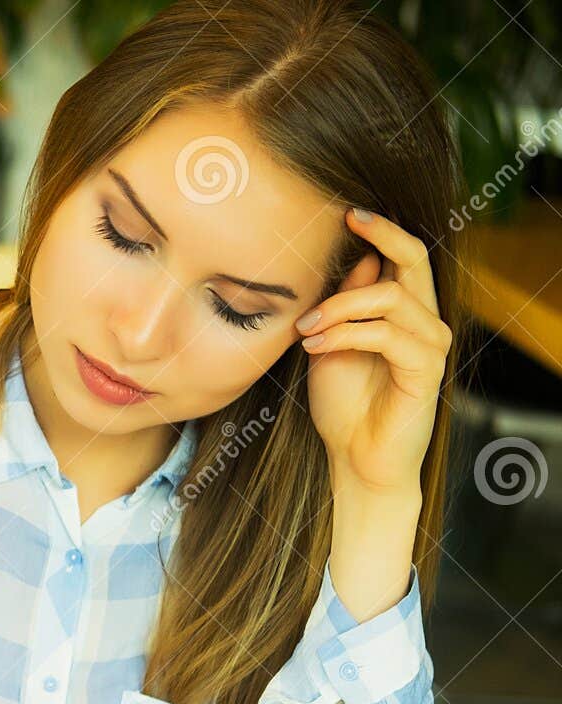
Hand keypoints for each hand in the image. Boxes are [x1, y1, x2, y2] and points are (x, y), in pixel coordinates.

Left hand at [296, 207, 451, 498]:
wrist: (355, 460)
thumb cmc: (343, 406)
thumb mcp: (330, 346)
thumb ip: (342, 307)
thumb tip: (355, 261)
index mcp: (403, 312)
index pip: (404, 256)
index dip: (381, 229)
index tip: (347, 212)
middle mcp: (425, 321)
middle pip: (414, 259)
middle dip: (382, 233)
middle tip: (346, 219)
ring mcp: (429, 344)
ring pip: (389, 297)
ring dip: (338, 307)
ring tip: (305, 330)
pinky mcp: (425, 370)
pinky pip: (386, 335)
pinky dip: (345, 335)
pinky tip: (316, 348)